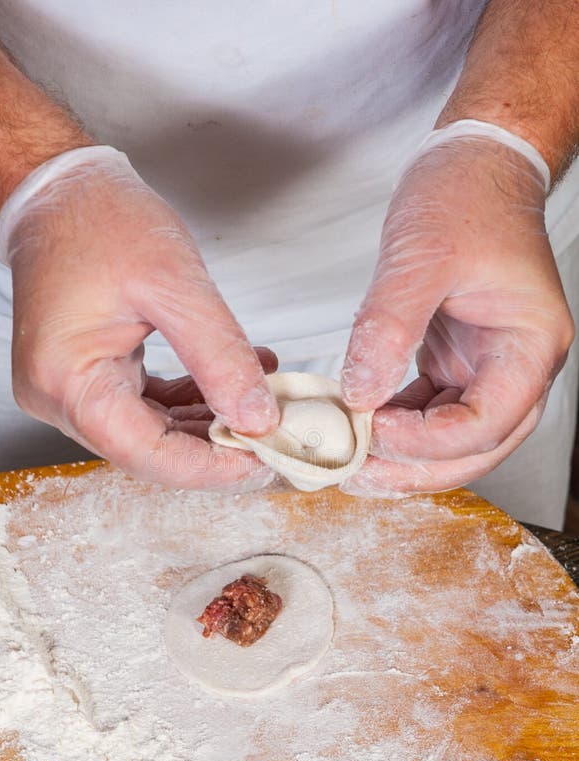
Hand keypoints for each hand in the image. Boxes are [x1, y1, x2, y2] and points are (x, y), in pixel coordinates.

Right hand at [0, 149, 278, 488]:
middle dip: (220, 450)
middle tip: (280, 440)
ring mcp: (73, 392)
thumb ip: (219, 357)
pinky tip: (239, 379)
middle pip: (151, 452)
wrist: (60, 190)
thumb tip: (257, 419)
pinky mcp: (92, 378)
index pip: (147, 454)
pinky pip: (149, 408)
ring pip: (155, 433)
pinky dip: (195, 399)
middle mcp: (60, 399)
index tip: (266, 462)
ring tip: (269, 404)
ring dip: (214, 423)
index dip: (211, 469)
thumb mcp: (173, 284)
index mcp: (66, 382)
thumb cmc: (100, 221)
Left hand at [340, 134, 573, 496]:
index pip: (489, 423)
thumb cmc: (465, 198)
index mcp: (530, 345)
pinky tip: (359, 425)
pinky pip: (430, 414)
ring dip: (404, 458)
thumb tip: (359, 393)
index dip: (429, 441)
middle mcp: (516, 366)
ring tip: (350, 460)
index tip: (373, 429)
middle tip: (356, 473)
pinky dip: (396, 427)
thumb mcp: (421, 256)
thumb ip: (388, 327)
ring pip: (453, 441)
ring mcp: (487, 368)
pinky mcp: (456, 363)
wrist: (473, 166)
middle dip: (416, 469)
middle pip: (477, 448)